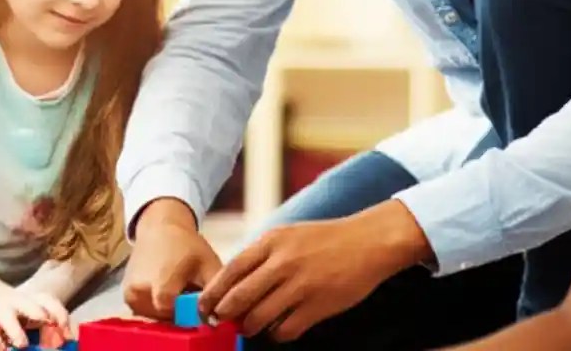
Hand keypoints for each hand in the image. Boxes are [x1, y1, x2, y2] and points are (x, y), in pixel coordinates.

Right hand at [0, 288, 69, 350]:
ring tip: (22, 344)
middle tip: (46, 321)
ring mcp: (1, 311)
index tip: (67, 332)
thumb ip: (54, 328)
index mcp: (35, 301)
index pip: (49, 301)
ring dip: (15, 331)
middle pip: (28, 304)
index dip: (59, 314)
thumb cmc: (22, 314)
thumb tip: (72, 340)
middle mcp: (18, 303)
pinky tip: (0, 349)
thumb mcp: (37, 316)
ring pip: (7, 318)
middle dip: (36, 311)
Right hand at [123, 198, 222, 318]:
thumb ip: (214, 293)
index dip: (189, 314)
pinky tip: (166, 288)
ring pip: (156, 317)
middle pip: (166, 318)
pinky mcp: (126, 297)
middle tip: (190, 293)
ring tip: (177, 289)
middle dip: (181, 312)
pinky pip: (147, 311)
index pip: (175, 314)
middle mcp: (140, 292)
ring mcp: (130, 296)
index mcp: (161, 283)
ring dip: (170, 310)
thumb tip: (217, 317)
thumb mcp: (209, 264)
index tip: (198, 303)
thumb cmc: (187, 246)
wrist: (159, 228)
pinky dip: (159, 306)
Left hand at [198, 200, 431, 341]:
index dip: (213, 293)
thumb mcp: (287, 235)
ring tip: (251, 327)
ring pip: (259, 318)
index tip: (203, 307)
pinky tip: (279, 329)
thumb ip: (261, 255)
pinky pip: (286, 330)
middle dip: (224, 315)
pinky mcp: (318, 305)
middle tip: (220, 323)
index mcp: (272, 242)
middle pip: (239, 298)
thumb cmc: (324, 239)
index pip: (231, 270)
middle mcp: (283, 263)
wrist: (367, 242)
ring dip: (250, 327)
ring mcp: (301, 285)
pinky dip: (277, 334)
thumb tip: (231, 282)